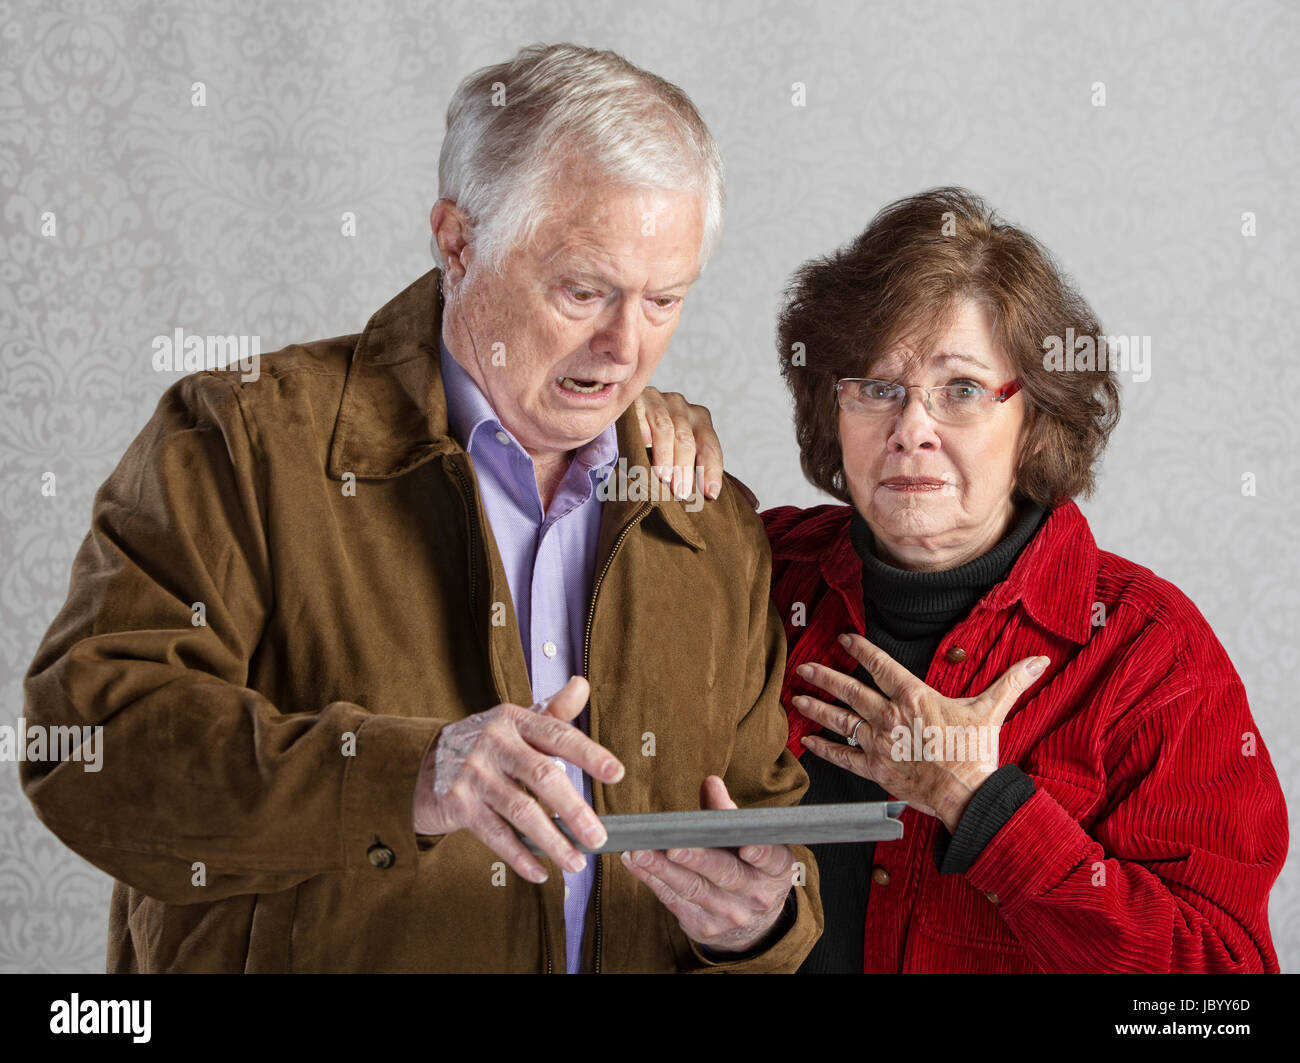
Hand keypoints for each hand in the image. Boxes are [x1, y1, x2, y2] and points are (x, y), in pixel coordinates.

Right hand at [412, 676, 624, 883]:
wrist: (420, 763)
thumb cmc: (482, 744)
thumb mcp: (513, 723)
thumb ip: (551, 711)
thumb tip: (581, 685)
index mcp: (513, 720)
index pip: (558, 735)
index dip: (589, 754)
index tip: (616, 774)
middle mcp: (494, 743)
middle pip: (543, 776)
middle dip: (574, 810)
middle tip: (598, 836)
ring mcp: (474, 774)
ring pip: (521, 811)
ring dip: (553, 841)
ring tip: (577, 861)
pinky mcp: (458, 804)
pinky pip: (496, 835)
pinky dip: (520, 856)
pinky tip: (540, 870)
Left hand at [620, 776, 793, 954]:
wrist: (752, 923)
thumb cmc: (748, 866)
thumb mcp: (749, 838)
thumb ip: (728, 812)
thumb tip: (710, 783)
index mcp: (775, 869)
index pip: (772, 859)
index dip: (762, 853)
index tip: (747, 847)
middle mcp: (756, 895)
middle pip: (726, 874)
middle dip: (699, 860)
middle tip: (674, 847)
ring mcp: (730, 914)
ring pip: (694, 889)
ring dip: (663, 869)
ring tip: (640, 851)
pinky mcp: (703, 926)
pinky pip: (674, 901)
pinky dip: (652, 880)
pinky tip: (635, 862)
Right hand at [632, 386, 723, 502]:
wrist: (619, 409)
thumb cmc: (653, 439)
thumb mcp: (675, 448)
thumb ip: (687, 465)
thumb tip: (699, 497)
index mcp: (699, 418)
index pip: (710, 446)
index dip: (711, 470)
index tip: (710, 494)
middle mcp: (681, 406)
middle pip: (687, 439)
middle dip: (685, 468)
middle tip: (681, 492)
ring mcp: (658, 400)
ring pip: (666, 429)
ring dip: (665, 456)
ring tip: (664, 477)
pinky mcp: (636, 399)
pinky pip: (641, 417)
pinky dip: (643, 433)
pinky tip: (641, 448)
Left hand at [793, 634, 1047, 832]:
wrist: (966, 793)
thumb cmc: (975, 752)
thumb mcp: (991, 710)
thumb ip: (1011, 682)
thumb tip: (1039, 660)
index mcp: (914, 696)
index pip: (880, 665)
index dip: (860, 650)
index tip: (843, 639)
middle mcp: (890, 716)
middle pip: (850, 691)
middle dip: (824, 677)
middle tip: (803, 668)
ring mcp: (880, 743)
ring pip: (841, 721)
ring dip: (817, 709)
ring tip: (798, 699)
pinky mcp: (875, 769)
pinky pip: (843, 756)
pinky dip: (823, 748)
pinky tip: (807, 741)